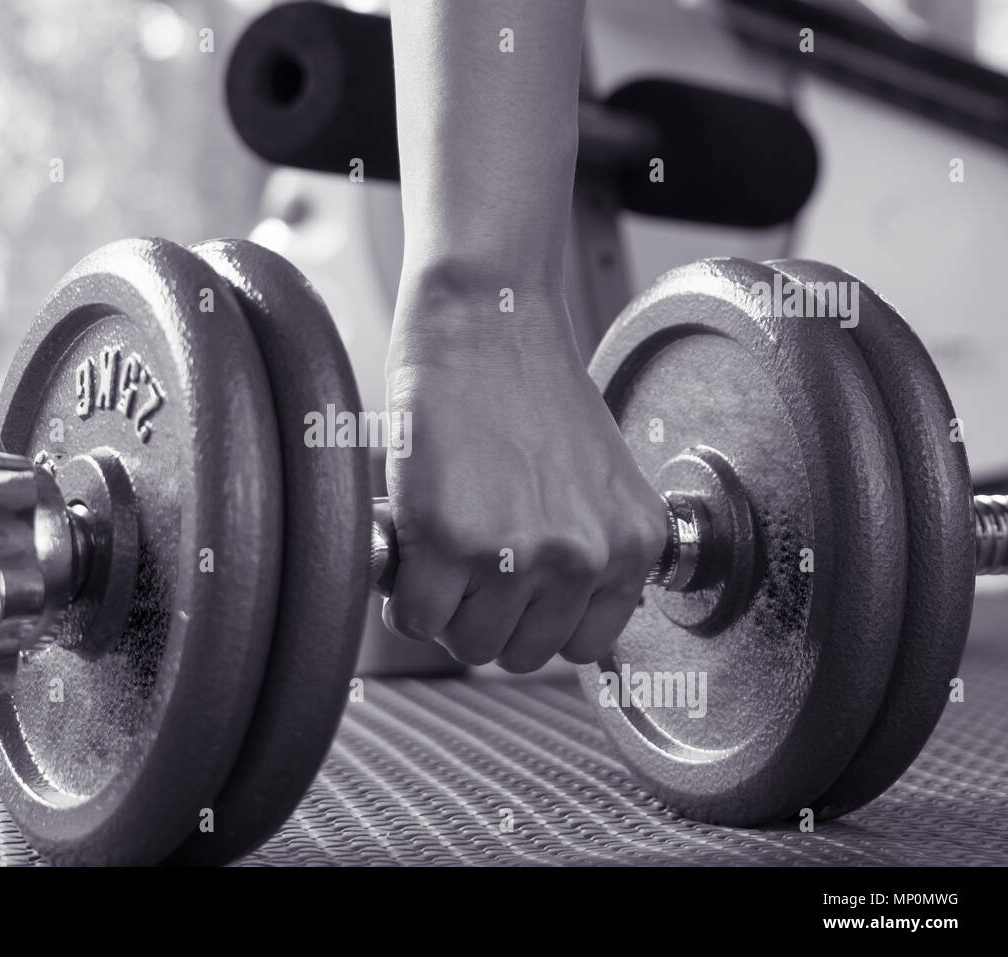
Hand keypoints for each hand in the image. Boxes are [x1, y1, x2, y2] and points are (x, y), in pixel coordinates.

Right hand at [383, 272, 664, 670]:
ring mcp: (520, 553)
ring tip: (437, 553)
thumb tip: (541, 612)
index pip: (583, 645)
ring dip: (441, 610)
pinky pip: (415, 617)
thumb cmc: (528, 383)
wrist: (487, 317)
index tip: (509, 592)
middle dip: (483, 619)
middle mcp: (586, 555)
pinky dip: (402, 594)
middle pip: (521, 654)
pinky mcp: (451, 539)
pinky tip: (410, 547)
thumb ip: (586, 547)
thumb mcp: (594, 478)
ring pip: (467, 644)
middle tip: (462, 570)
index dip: (534, 620)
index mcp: (633, 543)